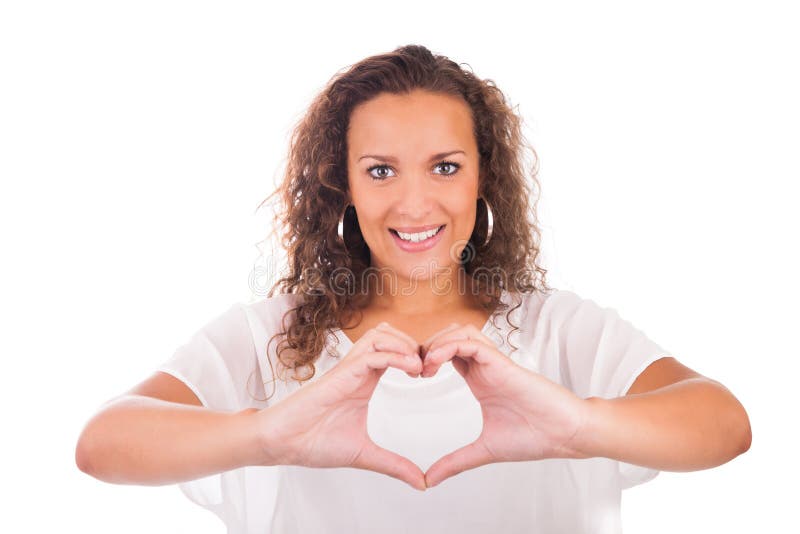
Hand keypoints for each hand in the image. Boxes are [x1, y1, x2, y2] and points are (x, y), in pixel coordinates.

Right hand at [257, 322, 426, 490]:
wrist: (282, 443)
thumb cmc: (313, 443)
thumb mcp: (365, 454)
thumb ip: (394, 465)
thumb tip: (421, 483)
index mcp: (364, 380)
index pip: (394, 350)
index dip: (416, 356)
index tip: (431, 374)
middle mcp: (357, 369)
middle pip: (389, 333)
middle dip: (414, 344)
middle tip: (430, 366)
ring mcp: (348, 369)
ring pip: (380, 335)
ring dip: (405, 345)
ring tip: (420, 367)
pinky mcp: (340, 374)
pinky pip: (372, 354)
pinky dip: (395, 356)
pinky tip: (411, 370)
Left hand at [420, 323, 590, 487]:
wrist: (567, 434)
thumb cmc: (534, 438)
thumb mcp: (483, 451)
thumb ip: (454, 462)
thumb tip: (429, 480)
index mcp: (479, 379)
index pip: (447, 353)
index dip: (426, 359)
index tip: (412, 377)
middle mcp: (485, 366)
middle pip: (449, 335)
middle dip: (426, 346)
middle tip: (412, 369)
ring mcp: (494, 362)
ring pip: (460, 332)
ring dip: (437, 342)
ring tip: (423, 366)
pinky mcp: (503, 363)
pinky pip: (472, 342)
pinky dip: (449, 346)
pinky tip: (435, 363)